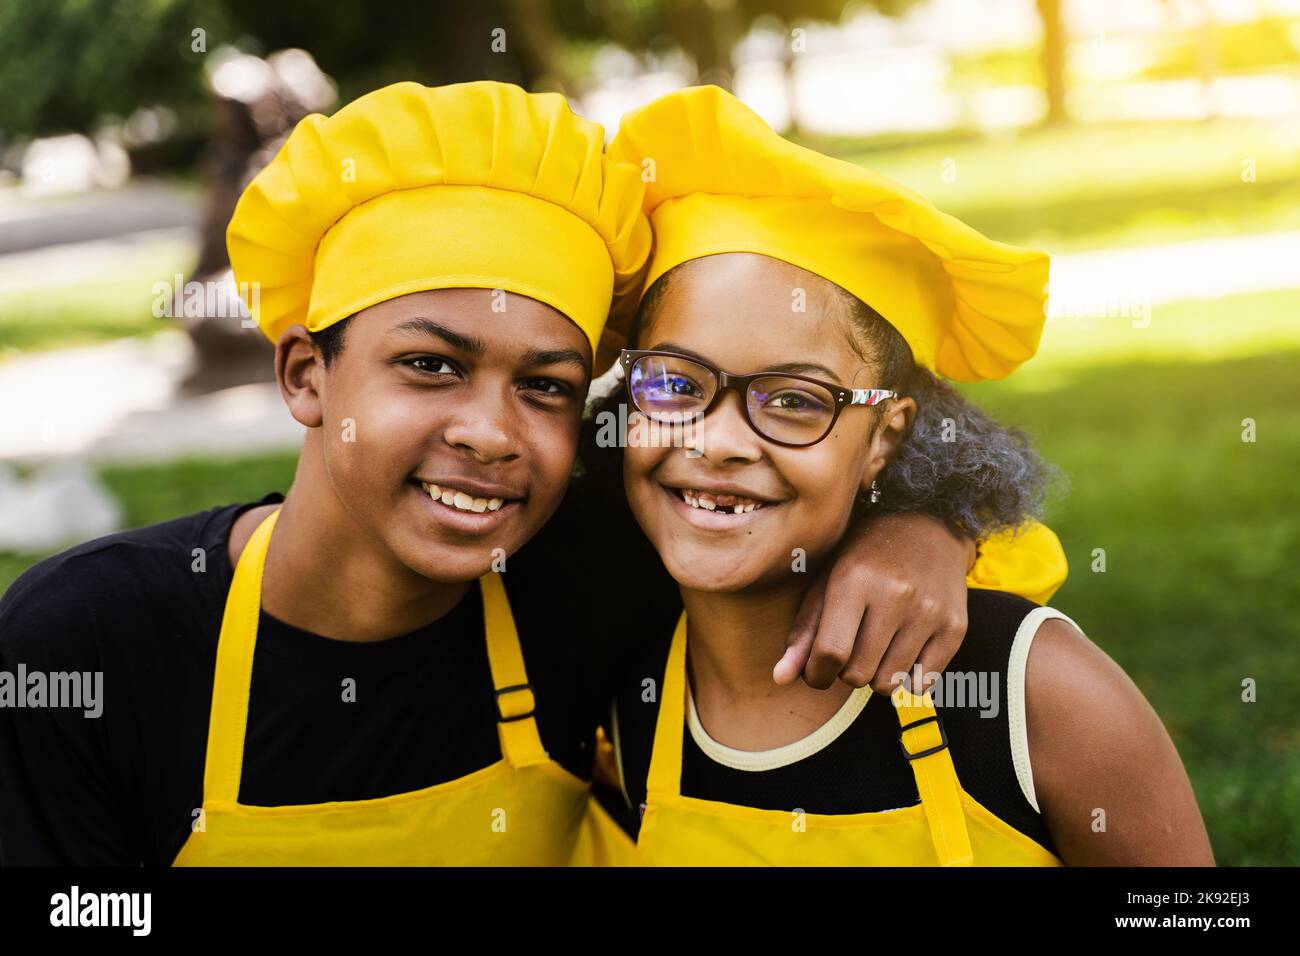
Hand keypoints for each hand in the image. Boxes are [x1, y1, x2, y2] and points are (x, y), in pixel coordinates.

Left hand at [776, 512, 974, 692]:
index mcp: (855, 580)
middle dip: (845, 672)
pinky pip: (921, 684)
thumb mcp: (827, 582)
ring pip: (889, 684)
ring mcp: (929, 612)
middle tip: (851, 649)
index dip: (816, 674)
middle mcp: (896, 595)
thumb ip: (803, 632)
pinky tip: (902, 650)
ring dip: (875, 675)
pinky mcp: (955, 627)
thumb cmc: (865, 557)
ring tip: (876, 647)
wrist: (927, 526)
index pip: (830, 653)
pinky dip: (906, 678)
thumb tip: (780, 678)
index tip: (817, 672)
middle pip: (858, 674)